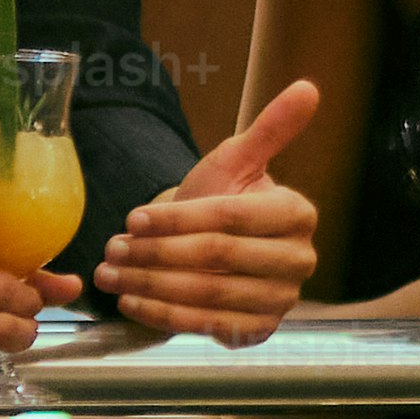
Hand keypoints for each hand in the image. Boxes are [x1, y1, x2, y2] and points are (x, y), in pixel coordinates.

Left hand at [87, 81, 324, 342]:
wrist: (216, 246)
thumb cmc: (223, 198)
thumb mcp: (239, 160)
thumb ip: (270, 128)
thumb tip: (308, 87)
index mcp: (297, 215)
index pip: (230, 217)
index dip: (178, 219)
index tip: (132, 218)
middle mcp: (298, 262)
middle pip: (217, 257)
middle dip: (157, 253)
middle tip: (113, 248)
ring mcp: (280, 300)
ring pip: (208, 293)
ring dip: (152, 285)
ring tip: (111, 273)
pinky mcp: (257, 331)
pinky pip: (206, 324)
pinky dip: (163, 315)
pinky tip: (130, 302)